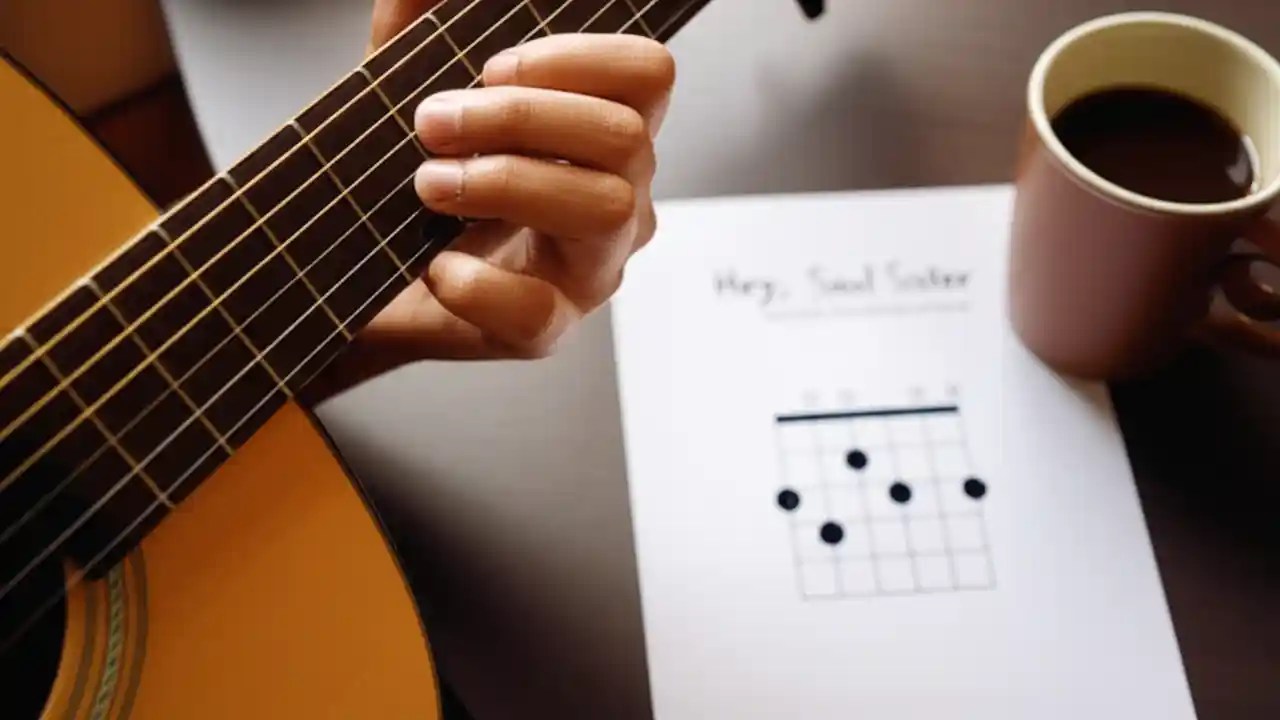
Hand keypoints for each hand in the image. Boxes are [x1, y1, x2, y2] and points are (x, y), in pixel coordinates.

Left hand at [303, 0, 672, 402]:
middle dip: (521, 117)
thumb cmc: (414, 193)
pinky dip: (476, 283)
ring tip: (431, 185)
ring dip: (506, 182)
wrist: (370, 290)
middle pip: (626, 136)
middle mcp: (618, 200)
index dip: (579, 58)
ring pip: (605, 208)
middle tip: (435, 123)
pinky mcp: (548, 329)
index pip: (648, 76)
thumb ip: (419, 37)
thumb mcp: (410, 99)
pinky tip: (436, 266)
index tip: (493, 67)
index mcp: (599, 138)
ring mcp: (592, 269)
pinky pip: (535, 309)